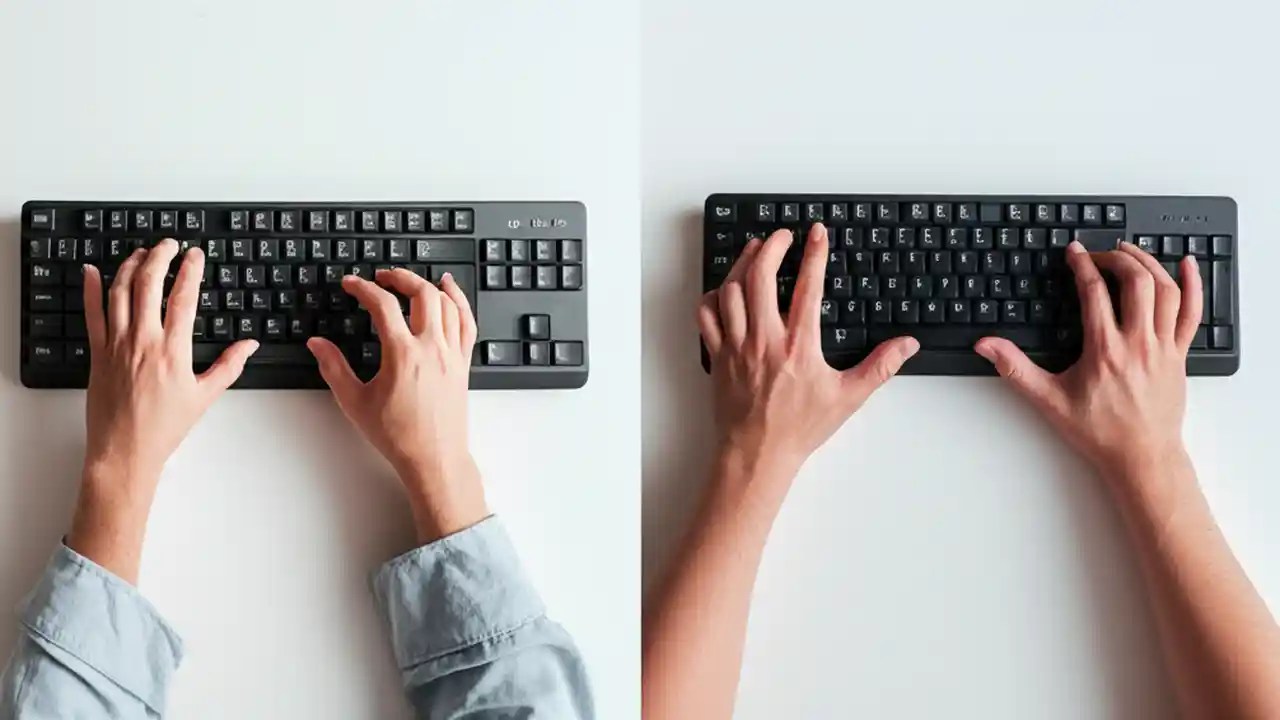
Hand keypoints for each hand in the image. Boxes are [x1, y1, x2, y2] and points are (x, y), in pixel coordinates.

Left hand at [72, 239, 257, 580]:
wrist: (124, 450)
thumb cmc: (163, 428)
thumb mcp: (205, 396)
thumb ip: (229, 366)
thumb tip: (249, 344)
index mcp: (172, 350)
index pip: (182, 298)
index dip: (190, 271)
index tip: (194, 255)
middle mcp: (142, 341)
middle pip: (148, 284)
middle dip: (159, 257)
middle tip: (169, 245)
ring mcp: (116, 345)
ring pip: (119, 292)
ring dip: (130, 266)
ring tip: (141, 253)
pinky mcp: (97, 353)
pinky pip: (92, 313)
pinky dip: (90, 289)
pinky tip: (92, 272)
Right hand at [307, 270, 486, 541]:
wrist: (434, 458)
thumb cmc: (398, 435)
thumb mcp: (355, 402)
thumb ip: (334, 368)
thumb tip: (317, 344)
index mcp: (403, 354)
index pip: (383, 305)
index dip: (364, 288)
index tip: (352, 284)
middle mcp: (431, 348)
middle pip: (422, 294)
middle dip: (400, 277)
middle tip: (382, 276)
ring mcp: (452, 354)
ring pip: (448, 304)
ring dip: (429, 285)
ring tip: (412, 279)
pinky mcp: (463, 363)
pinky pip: (467, 323)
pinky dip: (460, 302)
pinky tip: (451, 293)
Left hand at [699, 225, 919, 478]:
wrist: (757, 454)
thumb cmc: (797, 429)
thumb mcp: (847, 397)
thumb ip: (879, 367)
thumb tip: (906, 345)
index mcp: (798, 345)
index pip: (807, 286)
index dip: (813, 254)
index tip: (816, 234)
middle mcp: (764, 339)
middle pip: (760, 276)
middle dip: (771, 246)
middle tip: (781, 235)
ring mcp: (737, 345)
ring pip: (731, 290)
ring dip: (741, 264)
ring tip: (754, 250)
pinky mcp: (719, 356)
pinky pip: (707, 316)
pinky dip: (713, 296)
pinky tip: (724, 290)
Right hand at [975, 241, 1201, 481]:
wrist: (1142, 457)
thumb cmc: (1099, 432)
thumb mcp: (1049, 399)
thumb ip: (1015, 369)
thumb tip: (987, 346)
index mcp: (1105, 349)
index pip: (1093, 292)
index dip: (1082, 264)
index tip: (1074, 252)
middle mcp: (1138, 342)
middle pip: (1135, 282)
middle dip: (1116, 258)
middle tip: (1101, 253)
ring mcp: (1163, 347)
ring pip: (1165, 290)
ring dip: (1148, 263)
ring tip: (1131, 252)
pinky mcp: (1180, 354)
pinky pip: (1192, 313)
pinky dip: (1193, 285)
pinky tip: (1187, 265)